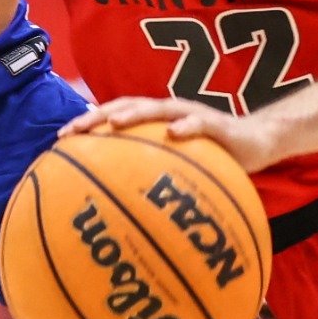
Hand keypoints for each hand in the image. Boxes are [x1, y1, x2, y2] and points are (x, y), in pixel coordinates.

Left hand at [61, 96, 284, 173]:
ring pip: (159, 110)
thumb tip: (118, 211)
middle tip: (75, 130)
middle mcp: (169, 113)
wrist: (259, 143)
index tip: (59, 138)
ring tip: (116, 123)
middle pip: (127, 107)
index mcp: (155, 124)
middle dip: (99, 116)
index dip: (87, 124)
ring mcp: (193, 116)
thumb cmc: (213, 160)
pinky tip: (176, 133)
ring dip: (136, 114)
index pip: (114, 117)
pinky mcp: (220, 126)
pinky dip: (189, 127)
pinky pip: (203, 125)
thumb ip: (152, 180)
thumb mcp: (178, 171)